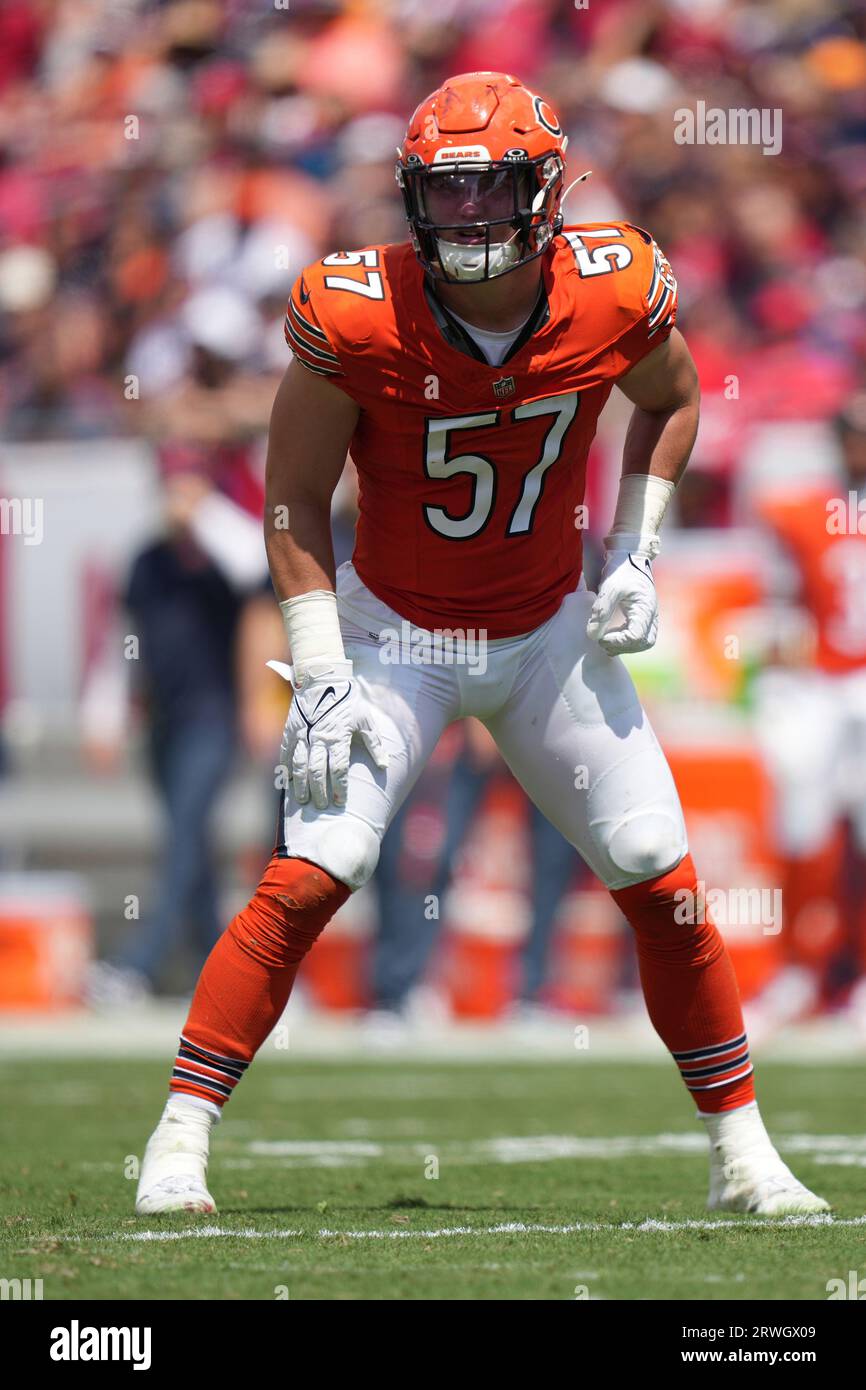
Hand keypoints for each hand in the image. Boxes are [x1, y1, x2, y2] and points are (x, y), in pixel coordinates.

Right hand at [267, 659, 388, 809]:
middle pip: (317, 771)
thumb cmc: (348, 700)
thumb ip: (375, 744)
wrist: (323, 678)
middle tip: (321, 806)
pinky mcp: (290, 729)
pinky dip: (286, 768)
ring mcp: (302, 734)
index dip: (340, 787)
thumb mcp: (365, 719)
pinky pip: (286, 753)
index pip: (339, 769)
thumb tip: (384, 765)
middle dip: (319, 791)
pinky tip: (287, 781)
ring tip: (303, 799)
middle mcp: (318, 738)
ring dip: (301, 784)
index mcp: (338, 737)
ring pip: (299, 765)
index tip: (341, 801)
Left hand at [586, 547, 658, 654]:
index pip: (636, 637)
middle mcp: (651, 614)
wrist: (630, 556)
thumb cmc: (621, 569)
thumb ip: (601, 610)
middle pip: (643, 643)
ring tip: (606, 639)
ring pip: (644, 642)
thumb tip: (592, 634)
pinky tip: (611, 635)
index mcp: (645, 608)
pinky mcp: (644, 615)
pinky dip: (626, 640)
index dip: (618, 642)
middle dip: (622, 646)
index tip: (601, 637)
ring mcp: (650, 616)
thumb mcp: (609, 587)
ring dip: (625, 645)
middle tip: (603, 640)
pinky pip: (640, 635)